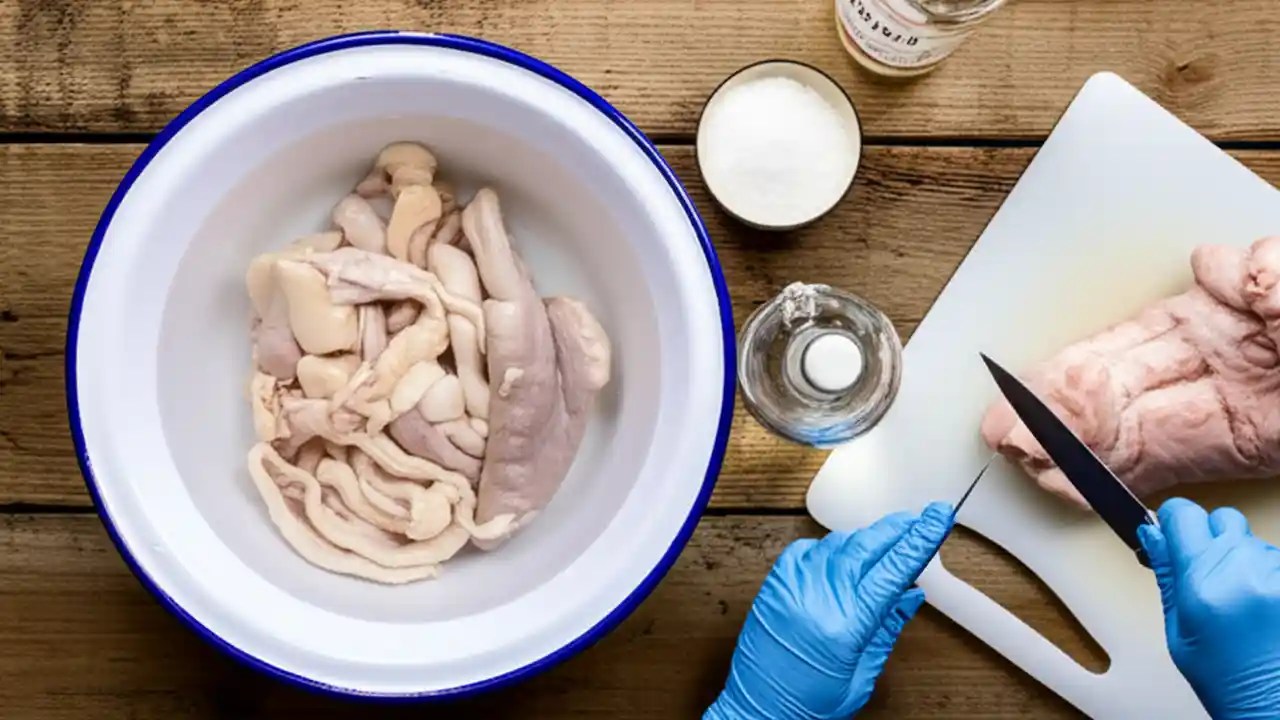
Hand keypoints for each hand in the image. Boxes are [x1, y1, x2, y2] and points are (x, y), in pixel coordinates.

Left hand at [704, 503, 954, 719]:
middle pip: (867, 545)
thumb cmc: (808, 702)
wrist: (758, 708)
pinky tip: (840, 554)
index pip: (893, 569)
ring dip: (865, 538)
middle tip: (918, 519)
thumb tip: (911, 596)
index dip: (920, 538)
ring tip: (884, 541)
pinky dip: (828, 546)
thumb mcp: (862, 673)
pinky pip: (807, 549)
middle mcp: (818, 598)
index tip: (937, 517)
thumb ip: (887, 629)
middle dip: (897, 527)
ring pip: (838, 543)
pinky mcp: (776, 583)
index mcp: (847, 625)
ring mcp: (793, 586)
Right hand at [1138, 498, 1279, 719]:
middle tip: (1205, 573)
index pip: (1184, 514)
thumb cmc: (1227, 677)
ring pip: (1251, 540)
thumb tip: (1151, 534)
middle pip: (1221, 519)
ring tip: (1239, 599)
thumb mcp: (1179, 628)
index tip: (1170, 533)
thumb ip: (1167, 574)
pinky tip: (1262, 605)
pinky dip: (1265, 574)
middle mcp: (1246, 567)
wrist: (1274, 703)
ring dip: (1241, 557)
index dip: (1173, 521)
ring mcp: (1278, 572)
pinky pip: (1274, 558)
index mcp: (1204, 580)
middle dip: (1209, 538)